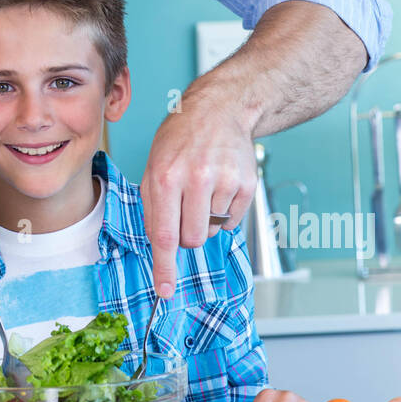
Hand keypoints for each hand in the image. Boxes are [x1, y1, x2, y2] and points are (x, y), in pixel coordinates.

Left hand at [141, 91, 256, 296]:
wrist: (218, 110)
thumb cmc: (180, 139)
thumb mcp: (153, 166)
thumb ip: (153, 206)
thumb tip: (159, 245)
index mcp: (166, 176)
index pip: (164, 234)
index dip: (165, 267)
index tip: (166, 291)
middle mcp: (197, 179)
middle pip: (192, 239)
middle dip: (186, 235)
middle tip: (185, 210)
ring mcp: (225, 181)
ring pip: (213, 230)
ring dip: (206, 218)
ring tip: (203, 187)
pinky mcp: (247, 184)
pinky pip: (232, 221)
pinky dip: (224, 212)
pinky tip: (219, 186)